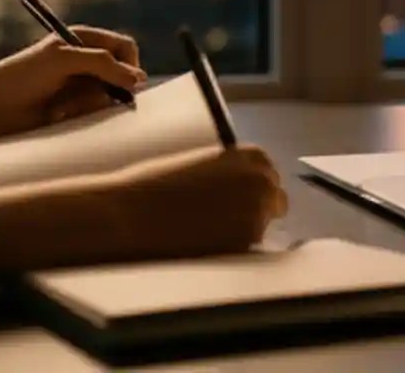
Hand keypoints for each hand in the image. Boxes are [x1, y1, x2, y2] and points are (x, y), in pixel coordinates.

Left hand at [0, 26, 147, 134]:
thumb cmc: (24, 74)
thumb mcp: (65, 60)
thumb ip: (104, 64)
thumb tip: (139, 79)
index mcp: (85, 39)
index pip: (125, 46)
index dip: (130, 63)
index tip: (126, 82)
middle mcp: (87, 60)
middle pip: (121, 74)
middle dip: (108, 88)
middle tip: (87, 96)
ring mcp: (81, 85)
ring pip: (109, 96)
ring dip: (88, 103)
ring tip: (61, 106)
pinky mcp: (75, 107)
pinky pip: (94, 112)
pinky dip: (79, 114)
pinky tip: (56, 114)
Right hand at [108, 146, 289, 256]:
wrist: (130, 212)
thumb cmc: (155, 183)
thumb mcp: (203, 163)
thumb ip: (231, 173)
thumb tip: (243, 192)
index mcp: (252, 155)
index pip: (269, 176)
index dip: (251, 190)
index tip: (234, 198)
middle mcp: (263, 180)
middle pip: (274, 202)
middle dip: (255, 210)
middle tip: (222, 219)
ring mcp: (259, 211)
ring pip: (262, 227)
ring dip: (243, 230)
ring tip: (207, 231)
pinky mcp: (247, 240)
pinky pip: (250, 248)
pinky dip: (234, 248)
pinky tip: (205, 243)